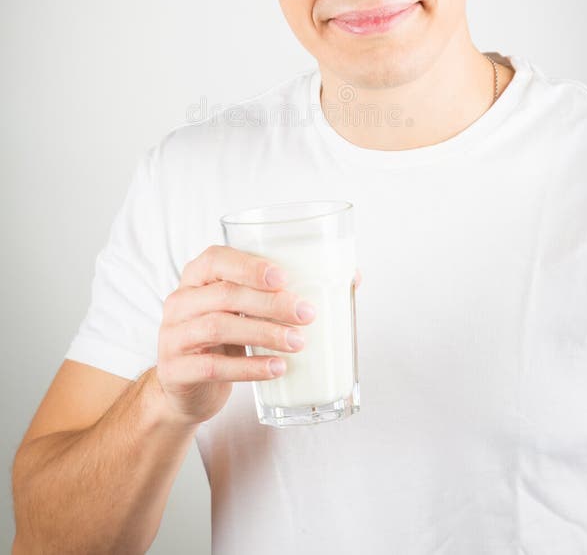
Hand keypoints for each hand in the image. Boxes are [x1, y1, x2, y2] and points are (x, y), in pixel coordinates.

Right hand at [155, 244, 327, 424]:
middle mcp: (180, 301)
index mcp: (197, 278)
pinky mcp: (175, 370)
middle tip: (306, 314)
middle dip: (270, 303)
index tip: (283, 276)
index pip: (215, 259)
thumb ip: (283, 292)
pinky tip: (277, 368)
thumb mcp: (244, 310)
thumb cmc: (226, 340)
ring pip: (218, 326)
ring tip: (298, 342)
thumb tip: (353, 276)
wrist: (186, 390)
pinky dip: (249, 368)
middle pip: (224, 294)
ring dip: (264, 333)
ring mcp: (172, 336)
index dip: (249, 265)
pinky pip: (212, 366)